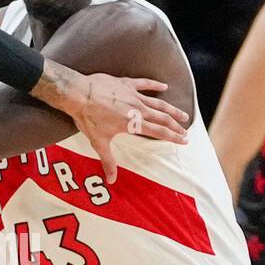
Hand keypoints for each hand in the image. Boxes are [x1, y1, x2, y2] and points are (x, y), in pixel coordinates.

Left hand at [65, 74, 188, 182]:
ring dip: (171, 109)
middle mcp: (138, 109)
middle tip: (186, 130)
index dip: (173, 137)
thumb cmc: (88, 118)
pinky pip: (145, 83)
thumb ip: (108, 161)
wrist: (78, 93)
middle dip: (176, 125)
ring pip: (158, 102)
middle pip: (163, 118)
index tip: (184, 140)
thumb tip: (112, 181)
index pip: (159, 132)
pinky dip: (155, 85)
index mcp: (133, 124)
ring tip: (183, 114)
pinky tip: (165, 86)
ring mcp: (133, 95)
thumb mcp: (98, 142)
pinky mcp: (126, 83)